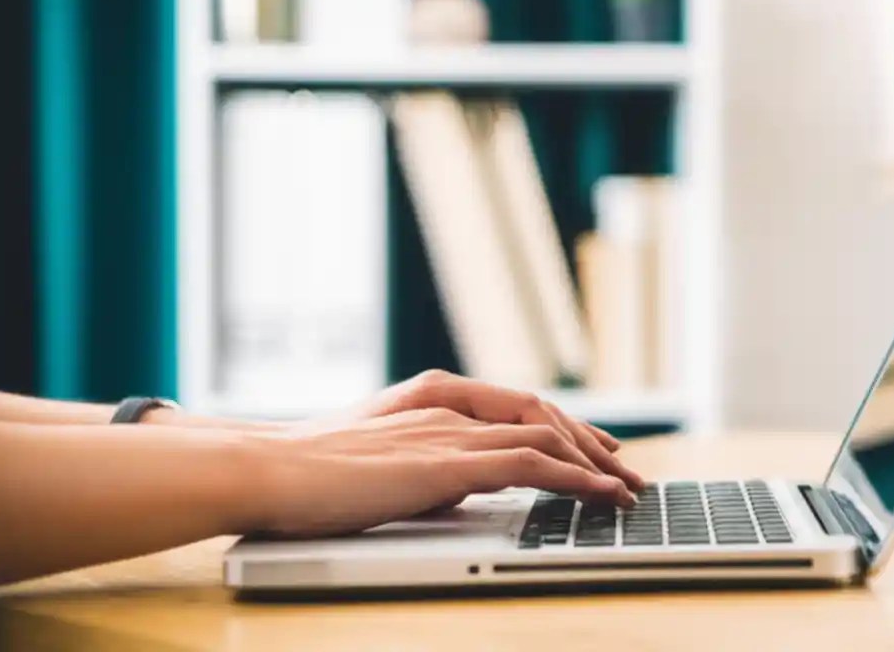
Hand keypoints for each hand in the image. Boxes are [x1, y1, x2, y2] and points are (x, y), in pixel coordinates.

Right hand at [249, 408, 635, 537]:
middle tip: (626, 472)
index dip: (564, 427)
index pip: (517, 406)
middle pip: (543, 414)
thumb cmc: (308, 472)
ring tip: (626, 490)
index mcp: (432, 399)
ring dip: (594, 462)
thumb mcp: (379, 461)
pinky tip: (600, 494)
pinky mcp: (447, 463)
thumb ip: (424, 464)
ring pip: (546, 434)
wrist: (266, 468)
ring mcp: (450, 431)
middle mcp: (448, 406)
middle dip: (592, 443)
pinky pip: (530, 464)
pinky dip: (575, 477)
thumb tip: (458, 487)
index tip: (595, 450)